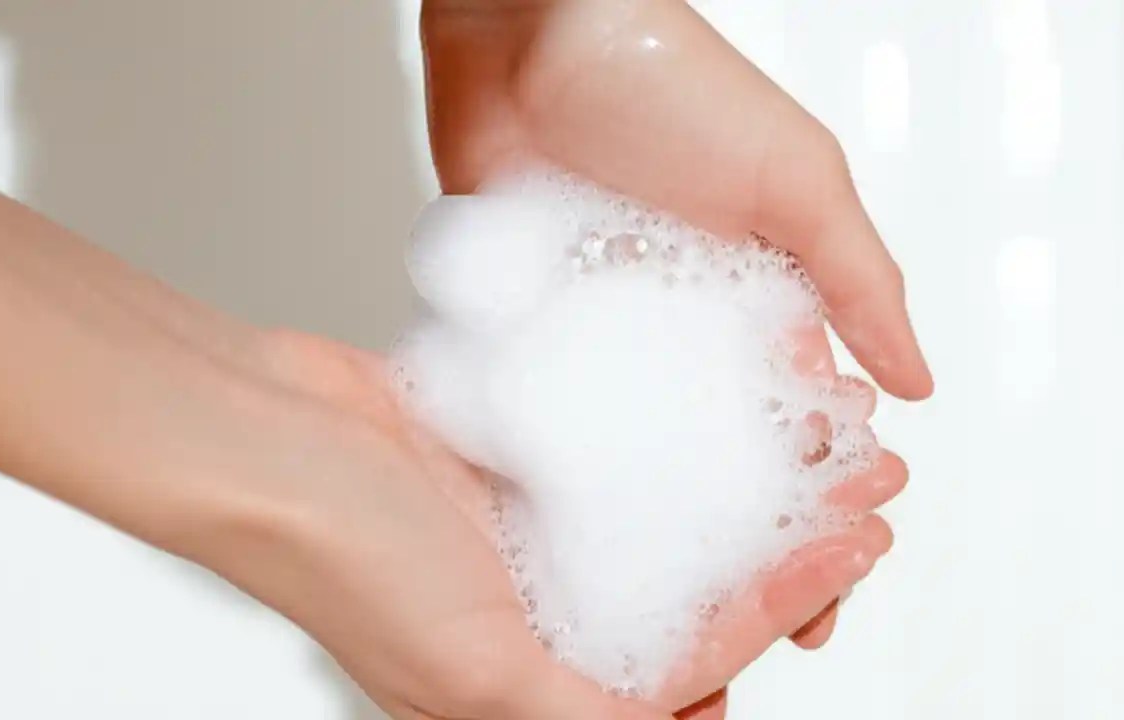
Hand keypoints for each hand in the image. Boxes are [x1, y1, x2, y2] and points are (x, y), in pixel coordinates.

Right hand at [256, 326, 903, 718]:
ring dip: (743, 488)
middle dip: (780, 552)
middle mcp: (541, 620)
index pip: (691, 669)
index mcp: (533, 689)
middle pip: (693, 595)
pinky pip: (617, 462)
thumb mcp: (472, 676)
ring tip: (811, 443)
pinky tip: (723, 410)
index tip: (850, 550)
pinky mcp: (519, 472)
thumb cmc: (342, 560)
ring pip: (668, 522)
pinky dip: (675, 443)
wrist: (267, 435)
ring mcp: (532, 540)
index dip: (780, 612)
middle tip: (857, 495)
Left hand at [422, 0, 917, 711]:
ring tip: (666, 598)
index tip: (834, 572)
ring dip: (657, 524)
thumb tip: (918, 384)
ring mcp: (609, 333)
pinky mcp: (536, 326)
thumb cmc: (674, 82)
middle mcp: (688, 329)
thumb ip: (860, 280)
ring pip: (638, 453)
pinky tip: (574, 533)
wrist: (536, 29)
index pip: (805, 422)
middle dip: (743, 537)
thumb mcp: (796, 180)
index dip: (826, 501)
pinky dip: (569, 469)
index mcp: (764, 301)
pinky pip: (556, 412)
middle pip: (722, 458)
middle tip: (753, 616)